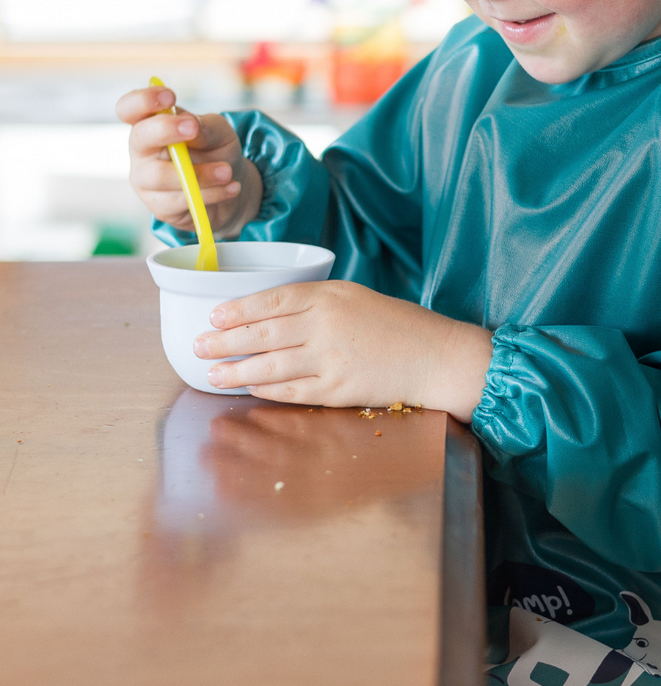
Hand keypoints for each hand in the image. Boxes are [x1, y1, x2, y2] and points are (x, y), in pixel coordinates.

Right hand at [117, 84, 261, 236]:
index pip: (129, 108)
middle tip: (193, 128)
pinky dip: (211, 194)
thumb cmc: (216, 151)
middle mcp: (142, 151)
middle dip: (165, 130)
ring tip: (227, 172)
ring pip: (161, 175)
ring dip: (199, 173)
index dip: (143, 100)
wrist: (230, 186)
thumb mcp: (220, 133)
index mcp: (150, 124)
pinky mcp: (159, 207)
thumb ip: (207, 127)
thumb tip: (192, 125)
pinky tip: (231, 188)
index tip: (169, 97)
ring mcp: (146, 180)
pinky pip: (181, 200)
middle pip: (138, 138)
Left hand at [193, 280, 493, 420]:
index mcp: (331, 296)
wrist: (436, 356)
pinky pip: (292, 390)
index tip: (214, 315)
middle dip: (225, 341)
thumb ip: (316, 303)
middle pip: (263, 333)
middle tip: (198, 346)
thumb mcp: (356, 297)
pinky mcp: (338, 389)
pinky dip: (266, 388)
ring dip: (237, 370)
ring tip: (212, 374)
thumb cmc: (398, 325)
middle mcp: (327, 325)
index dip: (239, 309)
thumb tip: (270, 315)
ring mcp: (331, 359)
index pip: (273, 300)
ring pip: (271, 364)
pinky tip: (249, 387)